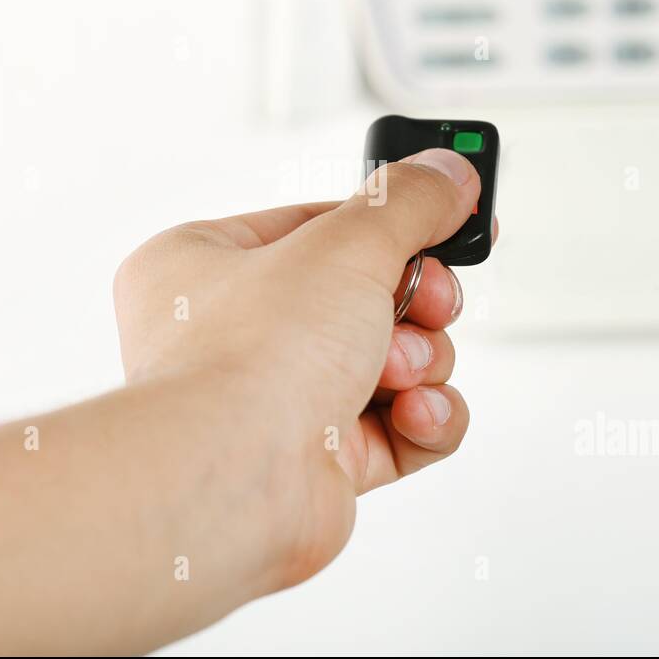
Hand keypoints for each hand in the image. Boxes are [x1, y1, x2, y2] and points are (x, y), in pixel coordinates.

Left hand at [113, 147, 487, 588]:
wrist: (234, 486)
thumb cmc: (248, 362)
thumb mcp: (343, 245)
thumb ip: (407, 202)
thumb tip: (446, 172)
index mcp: (206, 264)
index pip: (318, 223)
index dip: (390, 221)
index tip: (452, 213)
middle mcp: (235, 333)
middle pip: (366, 292)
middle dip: (413, 302)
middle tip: (428, 299)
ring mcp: (276, 399)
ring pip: (393, 360)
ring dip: (419, 362)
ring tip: (398, 370)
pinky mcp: (320, 461)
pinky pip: (401, 428)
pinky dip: (423, 420)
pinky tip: (413, 414)